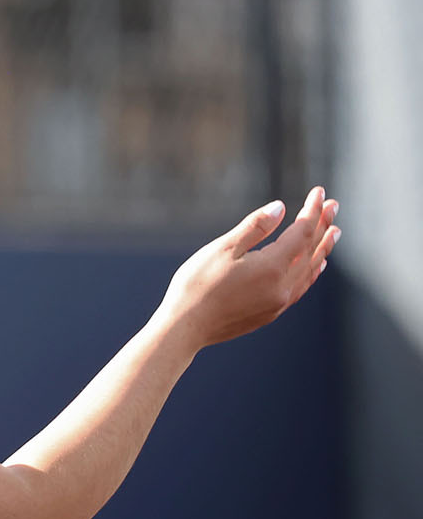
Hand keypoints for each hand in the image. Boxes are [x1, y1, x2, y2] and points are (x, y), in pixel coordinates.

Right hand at [157, 186, 340, 348]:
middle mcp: (282, 286)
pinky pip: (301, 287)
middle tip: (333, 206)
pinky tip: (316, 266)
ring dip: (323, 249)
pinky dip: (312, 271)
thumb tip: (280, 208)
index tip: (319, 191)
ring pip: (310, 270)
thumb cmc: (197, 284)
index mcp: (272, 267)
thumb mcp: (222, 249)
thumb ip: (254, 227)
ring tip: (333, 232)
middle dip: (323, 226)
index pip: (302, 232)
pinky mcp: (270, 313)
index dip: (312, 211)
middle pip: (311, 250)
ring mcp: (279, 302)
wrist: (186, 326)